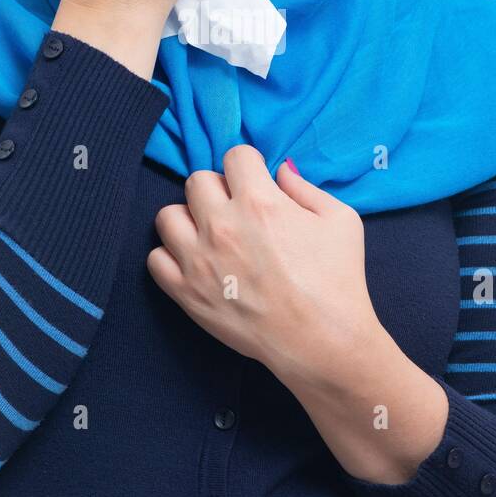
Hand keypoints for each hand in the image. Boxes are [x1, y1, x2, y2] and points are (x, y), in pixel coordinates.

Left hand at [148, 147, 380, 388]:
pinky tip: (194, 263)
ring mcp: (199, 259)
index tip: (254, 182)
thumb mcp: (341, 221)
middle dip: (216, 189)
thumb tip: (280, 171)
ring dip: (187, 220)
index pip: (235, 155)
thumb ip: (306, 188)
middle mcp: (222, 224)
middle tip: (234, 210)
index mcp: (260, 201)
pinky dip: (170, 258)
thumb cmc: (337, 281)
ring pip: (167, 215)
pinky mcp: (186, 292)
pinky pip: (154, 259)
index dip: (248, 166)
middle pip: (196, 180)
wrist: (322, 341)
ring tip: (208, 236)